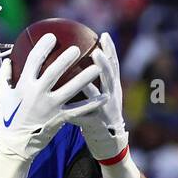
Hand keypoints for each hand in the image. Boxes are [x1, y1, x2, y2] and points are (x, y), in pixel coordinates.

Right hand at [0, 34, 106, 163]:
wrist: (15, 145)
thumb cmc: (7, 119)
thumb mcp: (2, 96)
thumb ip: (4, 77)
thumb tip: (7, 61)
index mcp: (24, 86)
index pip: (34, 60)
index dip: (43, 46)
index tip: (52, 37)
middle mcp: (38, 94)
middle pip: (54, 72)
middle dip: (66, 59)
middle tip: (77, 49)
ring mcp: (50, 107)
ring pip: (70, 89)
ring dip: (85, 78)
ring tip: (97, 68)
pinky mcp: (59, 118)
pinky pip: (78, 110)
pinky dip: (91, 104)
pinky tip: (103, 97)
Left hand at [70, 32, 129, 161]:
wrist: (109, 141)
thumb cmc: (101, 113)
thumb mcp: (103, 95)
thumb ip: (94, 80)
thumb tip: (78, 61)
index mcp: (112, 86)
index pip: (113, 64)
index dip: (111, 50)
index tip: (103, 35)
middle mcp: (111, 96)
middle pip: (110, 77)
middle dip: (105, 64)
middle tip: (96, 51)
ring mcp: (105, 111)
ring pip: (98, 98)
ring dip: (90, 88)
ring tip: (83, 81)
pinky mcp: (96, 125)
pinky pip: (82, 118)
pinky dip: (74, 114)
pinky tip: (63, 110)